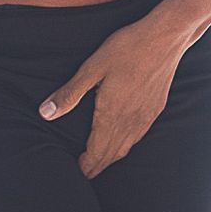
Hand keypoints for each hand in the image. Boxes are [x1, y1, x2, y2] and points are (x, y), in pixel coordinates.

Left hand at [37, 12, 189, 177]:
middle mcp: (130, 122)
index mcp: (112, 115)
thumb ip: (69, 94)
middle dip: (96, 167)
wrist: (165, 37)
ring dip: (111, 158)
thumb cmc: (126, 49)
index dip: (85, 166)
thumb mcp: (91, 68)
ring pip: (126, 148)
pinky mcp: (156, 108)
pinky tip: (123, 140)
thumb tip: (45, 114)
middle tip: (83, 174)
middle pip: (111, 156)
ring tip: (99, 162)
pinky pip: (139, 136)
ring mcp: (146, 117)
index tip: (75, 172)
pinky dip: (127, 145)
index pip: (96, 153)